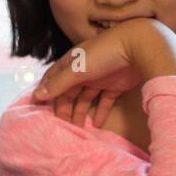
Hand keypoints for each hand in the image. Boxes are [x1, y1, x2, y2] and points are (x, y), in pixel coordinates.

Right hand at [32, 18, 175, 127]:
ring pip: (85, 99)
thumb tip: (36, 95)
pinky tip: (97, 124)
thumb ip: (58, 84)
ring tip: (78, 129)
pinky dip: (100, 112)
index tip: (36, 108)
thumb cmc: (104, 53)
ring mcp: (100, 78)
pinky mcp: (115, 85)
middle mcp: (83, 70)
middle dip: (64, 108)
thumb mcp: (77, 69)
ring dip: (80, 113)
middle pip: (69, 93)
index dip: (44, 92)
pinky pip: (104, 101)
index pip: (52, 79)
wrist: (139, 46)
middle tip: (62, 126)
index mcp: (71, 63)